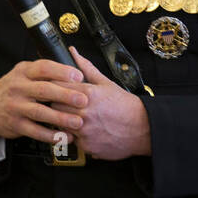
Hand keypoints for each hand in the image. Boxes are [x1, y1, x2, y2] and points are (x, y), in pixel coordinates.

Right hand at [0, 59, 88, 149]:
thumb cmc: (13, 89)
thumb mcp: (24, 73)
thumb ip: (44, 71)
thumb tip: (74, 68)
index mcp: (24, 71)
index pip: (43, 68)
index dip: (62, 71)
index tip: (79, 77)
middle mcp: (18, 87)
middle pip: (44, 90)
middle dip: (65, 95)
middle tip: (83, 100)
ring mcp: (15, 106)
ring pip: (40, 112)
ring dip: (60, 118)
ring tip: (77, 122)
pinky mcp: (15, 124)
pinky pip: (34, 131)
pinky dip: (50, 135)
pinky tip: (63, 136)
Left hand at [51, 46, 151, 160]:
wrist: (142, 128)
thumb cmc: (125, 105)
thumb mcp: (106, 82)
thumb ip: (86, 67)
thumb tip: (73, 52)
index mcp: (87, 93)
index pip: (56, 87)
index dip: (55, 87)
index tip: (56, 88)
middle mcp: (83, 112)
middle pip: (54, 106)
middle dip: (57, 104)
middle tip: (64, 104)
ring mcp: (84, 130)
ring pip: (60, 124)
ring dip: (63, 120)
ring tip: (75, 117)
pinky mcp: (86, 146)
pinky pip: (71, 140)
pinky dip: (74, 135)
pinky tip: (84, 130)